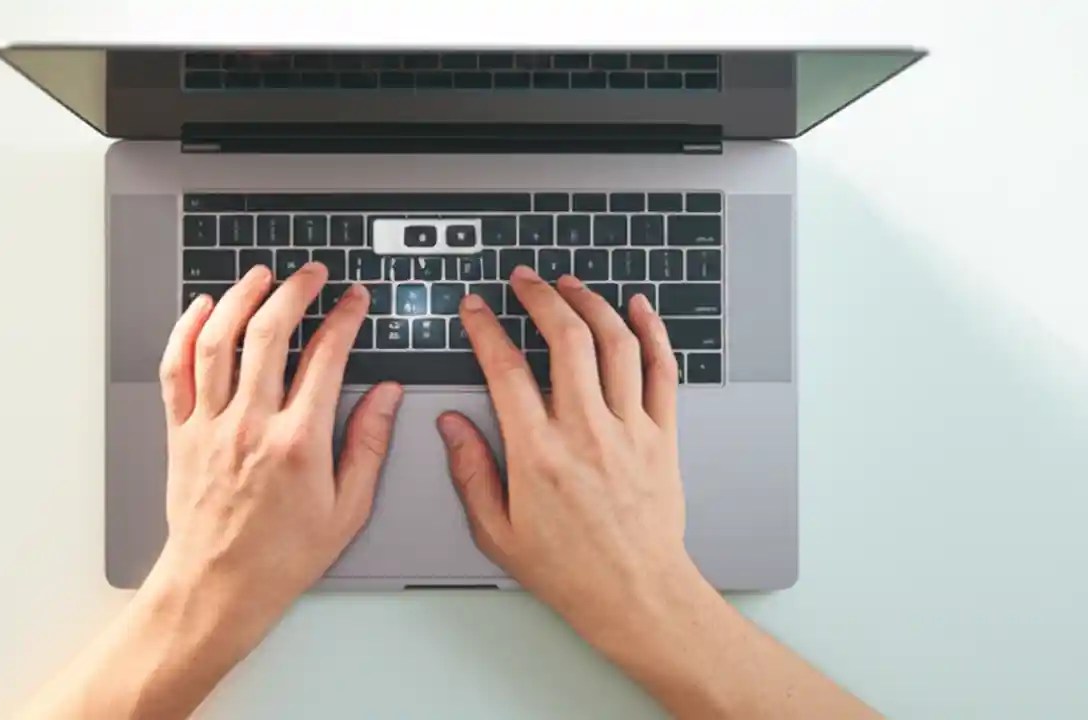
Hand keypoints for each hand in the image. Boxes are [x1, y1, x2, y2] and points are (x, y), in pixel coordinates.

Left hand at [153, 262, 402, 650]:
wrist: (219, 585)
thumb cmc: (282, 555)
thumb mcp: (348, 508)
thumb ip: (369, 444)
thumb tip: (387, 396)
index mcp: (298, 442)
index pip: (327, 357)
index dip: (345, 318)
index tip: (354, 301)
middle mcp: (251, 425)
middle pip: (270, 333)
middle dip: (295, 291)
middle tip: (311, 275)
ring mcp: (211, 425)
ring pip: (219, 341)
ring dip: (241, 298)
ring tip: (261, 276)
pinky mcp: (180, 432)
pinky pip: (175, 369)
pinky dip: (186, 332)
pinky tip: (203, 309)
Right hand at [437, 266, 696, 658]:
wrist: (636, 594)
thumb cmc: (569, 570)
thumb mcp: (497, 532)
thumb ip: (470, 471)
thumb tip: (450, 425)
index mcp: (539, 454)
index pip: (505, 370)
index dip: (486, 328)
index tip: (475, 308)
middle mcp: (586, 432)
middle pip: (565, 339)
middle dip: (540, 297)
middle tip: (524, 280)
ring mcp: (630, 429)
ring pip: (615, 344)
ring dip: (590, 303)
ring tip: (569, 284)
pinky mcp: (662, 435)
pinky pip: (662, 370)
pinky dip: (651, 331)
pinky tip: (637, 307)